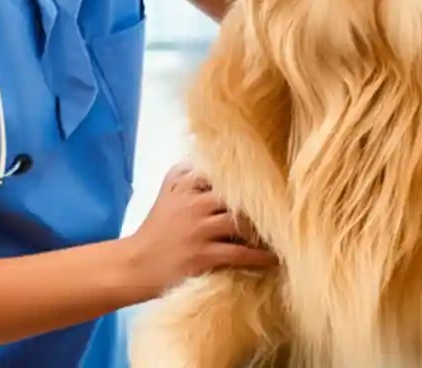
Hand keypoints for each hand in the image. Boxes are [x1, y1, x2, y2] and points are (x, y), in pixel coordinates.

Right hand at [127, 163, 276, 296]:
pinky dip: (261, 256)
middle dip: (263, 204)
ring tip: (284, 233)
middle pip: (239, 198)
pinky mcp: (203, 256)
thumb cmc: (155, 230)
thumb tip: (204, 156)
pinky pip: (240, 253)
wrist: (135, 265)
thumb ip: (184, 175)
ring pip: (242, 224)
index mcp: (186, 186)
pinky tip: (274, 258)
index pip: (225, 174)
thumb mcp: (165, 194)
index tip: (274, 182)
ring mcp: (199, 230)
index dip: (251, 179)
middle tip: (285, 210)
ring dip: (265, 230)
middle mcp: (194, 204)